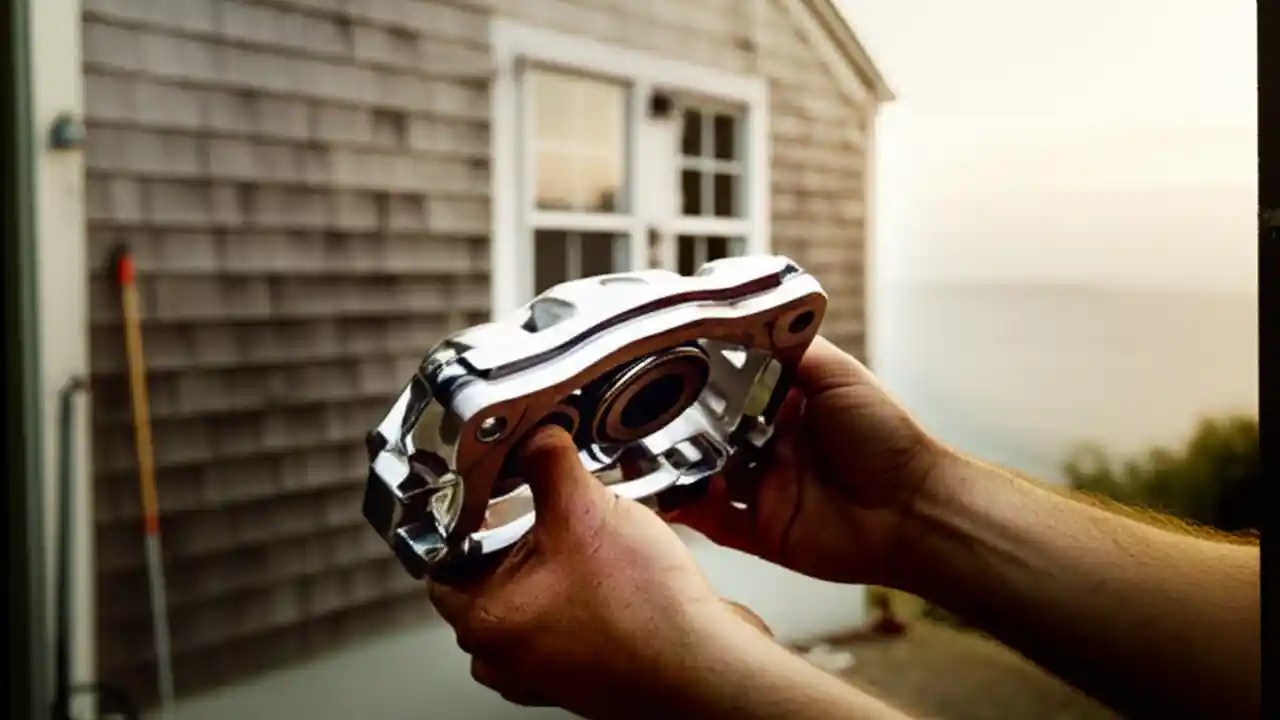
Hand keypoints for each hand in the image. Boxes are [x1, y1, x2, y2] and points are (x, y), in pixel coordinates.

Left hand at [428, 426, 771, 717]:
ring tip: (589, 541)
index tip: (485, 492)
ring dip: (555, 567)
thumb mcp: (588, 509)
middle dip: (516, 540)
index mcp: (486, 622)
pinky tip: (617, 573)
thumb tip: (536, 437)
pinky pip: (569, 620)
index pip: (443, 562)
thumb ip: (550, 461)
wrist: (707, 669)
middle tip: (548, 511)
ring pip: (532, 599)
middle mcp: (508, 656)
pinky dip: (583, 594)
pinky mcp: (587, 673)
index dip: (464, 517)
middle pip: (488, 580)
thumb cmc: (646, 617)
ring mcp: (547, 670)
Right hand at [667, 336, 943, 585]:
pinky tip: (674, 491)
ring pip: (701, 478)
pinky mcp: (760, 530)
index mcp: (783, 408)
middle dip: (675, 427)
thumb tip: (746, 322)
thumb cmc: (885, 435)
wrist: (913, 505)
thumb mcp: (837, 374)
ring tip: (649, 452)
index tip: (662, 370)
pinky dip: (689, 508)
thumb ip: (793, 350)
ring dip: (676, 468)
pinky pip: (712, 521)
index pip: (724, 392)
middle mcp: (767, 447)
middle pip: (705, 435)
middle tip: (643, 414)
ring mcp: (762, 490)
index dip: (695, 384)